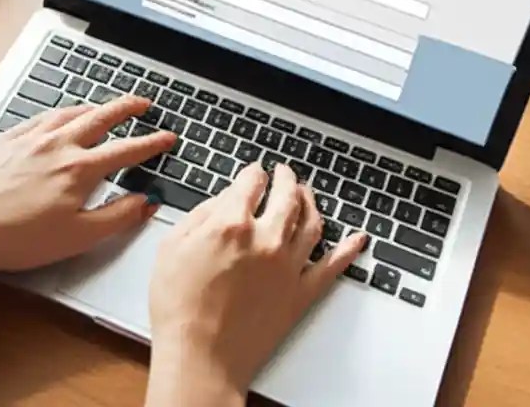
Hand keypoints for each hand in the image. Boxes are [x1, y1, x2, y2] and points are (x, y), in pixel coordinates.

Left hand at [0, 96, 175, 275]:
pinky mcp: (6, 140)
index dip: (151, 143)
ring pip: (70, 113)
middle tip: (144, 103)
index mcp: (79, 170)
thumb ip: (117, 217)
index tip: (167, 137)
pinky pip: (41, 117)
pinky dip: (60, 112)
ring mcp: (29, 139)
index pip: (126, 150)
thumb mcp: (77, 237)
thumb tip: (144, 202)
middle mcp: (57, 145)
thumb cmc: (17, 238)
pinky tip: (60, 116)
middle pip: (101, 118)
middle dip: (127, 108)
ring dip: (94, 107)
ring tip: (107, 106)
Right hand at [146, 163, 365, 404]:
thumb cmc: (179, 308)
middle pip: (287, 196)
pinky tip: (357, 238)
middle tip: (285, 173)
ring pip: (312, 223)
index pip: (251, 182)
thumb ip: (199, 216)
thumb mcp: (172, 248)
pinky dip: (349, 249)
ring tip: (308, 194)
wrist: (200, 356)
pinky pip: (334, 266)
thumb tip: (221, 200)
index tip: (254, 172)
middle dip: (286, 179)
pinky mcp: (301, 294)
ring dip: (312, 202)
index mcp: (231, 223)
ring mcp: (288, 266)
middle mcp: (266, 239)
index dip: (253, 173)